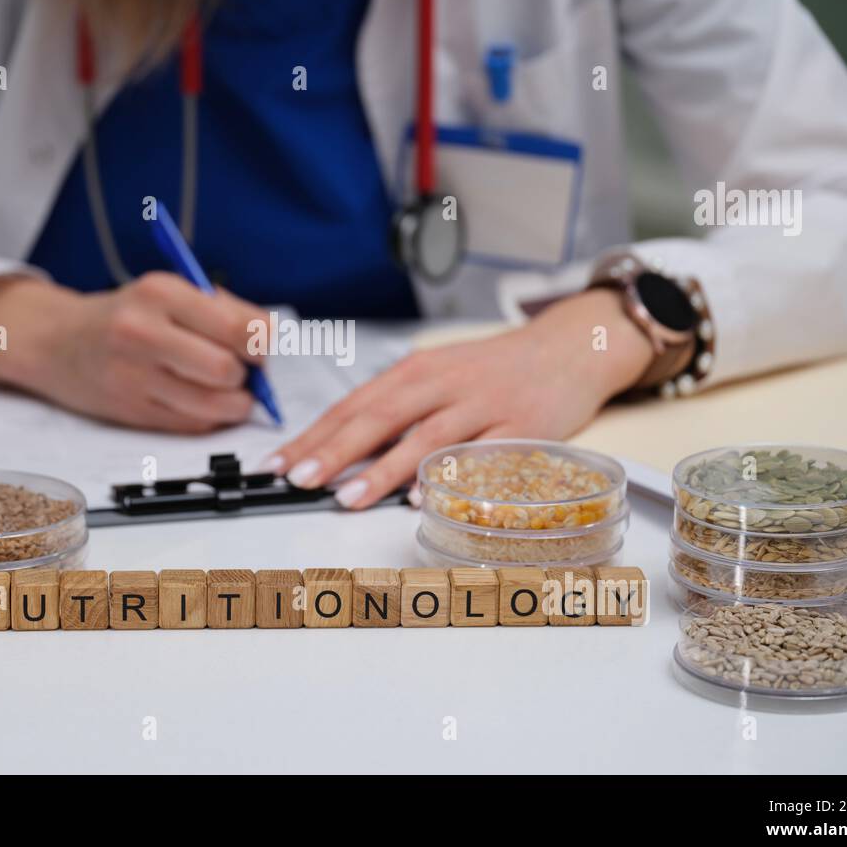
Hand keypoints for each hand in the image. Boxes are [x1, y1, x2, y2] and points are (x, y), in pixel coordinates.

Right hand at [0, 272, 268, 432]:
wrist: (57, 342)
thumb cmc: (127, 314)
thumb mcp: (169, 292)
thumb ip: (223, 311)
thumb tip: (274, 343)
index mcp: (160, 292)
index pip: (239, 327)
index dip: (263, 344)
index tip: (263, 348)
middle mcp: (143, 332)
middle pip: (226, 369)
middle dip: (246, 375)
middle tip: (241, 370)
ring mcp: (133, 376)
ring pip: (213, 405)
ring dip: (234, 403)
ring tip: (228, 390)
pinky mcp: (131, 411)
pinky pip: (193, 425)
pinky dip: (210, 418)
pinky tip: (201, 401)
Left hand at [266, 289, 654, 507]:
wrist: (569, 348)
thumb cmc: (494, 370)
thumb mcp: (437, 376)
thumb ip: (396, 409)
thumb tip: (341, 449)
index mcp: (416, 370)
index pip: (353, 404)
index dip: (313, 435)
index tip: (277, 464)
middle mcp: (442, 383)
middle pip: (379, 417)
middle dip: (334, 451)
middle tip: (297, 479)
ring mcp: (482, 404)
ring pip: (424, 437)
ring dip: (382, 470)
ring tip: (346, 498)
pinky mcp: (519, 426)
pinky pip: (479, 455)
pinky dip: (448, 475)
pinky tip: (421, 496)